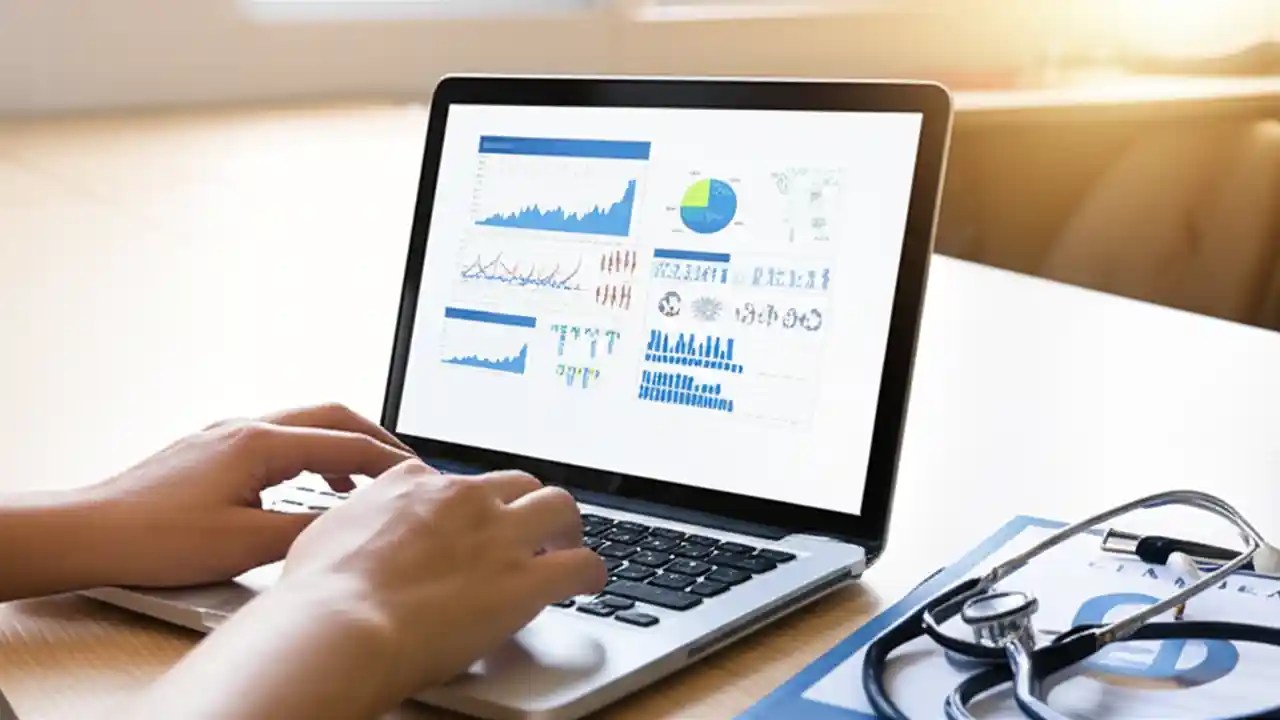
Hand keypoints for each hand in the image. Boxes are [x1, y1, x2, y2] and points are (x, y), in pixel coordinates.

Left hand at [79, 403, 415, 588]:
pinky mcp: (209, 450)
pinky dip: (307, 455)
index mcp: (261, 443)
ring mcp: (224, 434)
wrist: (90, 532)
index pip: (345, 443)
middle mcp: (245, 427)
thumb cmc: (157, 538)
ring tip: (362, 480)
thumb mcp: (247, 544)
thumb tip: (351, 523)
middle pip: (329, 416)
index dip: (388, 460)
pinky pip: (276, 439)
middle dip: (372, 438)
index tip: (418, 476)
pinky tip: (305, 486)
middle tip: (402, 465)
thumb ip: (308, 529)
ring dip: (339, 445)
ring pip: (302, 424)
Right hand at [279, 461, 606, 701]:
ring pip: (560, 507)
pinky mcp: (527, 579)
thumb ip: (359, 521)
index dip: (472, 508)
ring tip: (568, 548)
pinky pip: (582, 564)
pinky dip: (591, 573)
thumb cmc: (319, 593)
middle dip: (528, 506)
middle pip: (518, 483)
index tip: (474, 526)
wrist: (339, 626)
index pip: (459, 483)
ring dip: (567, 529)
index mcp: (415, 483)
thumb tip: (359, 527)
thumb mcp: (328, 532)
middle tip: (531, 531)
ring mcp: (499, 535)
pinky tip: (588, 585)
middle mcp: (463, 497)